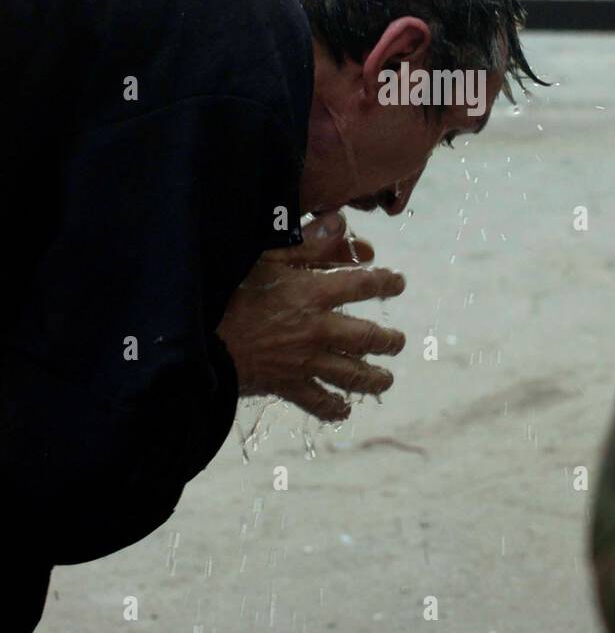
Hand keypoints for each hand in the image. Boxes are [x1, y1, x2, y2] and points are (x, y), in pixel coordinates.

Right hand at [217, 211, 405, 420]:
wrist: (198, 339)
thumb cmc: (229, 291)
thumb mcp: (267, 257)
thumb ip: (307, 241)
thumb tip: (340, 222)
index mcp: (314, 294)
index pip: (364, 285)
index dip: (385, 281)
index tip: (397, 282)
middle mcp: (317, 329)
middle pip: (367, 338)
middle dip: (388, 340)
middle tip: (399, 341)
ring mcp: (304, 361)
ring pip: (351, 374)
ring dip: (373, 378)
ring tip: (386, 380)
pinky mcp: (287, 384)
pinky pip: (317, 401)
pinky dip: (333, 408)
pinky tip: (344, 410)